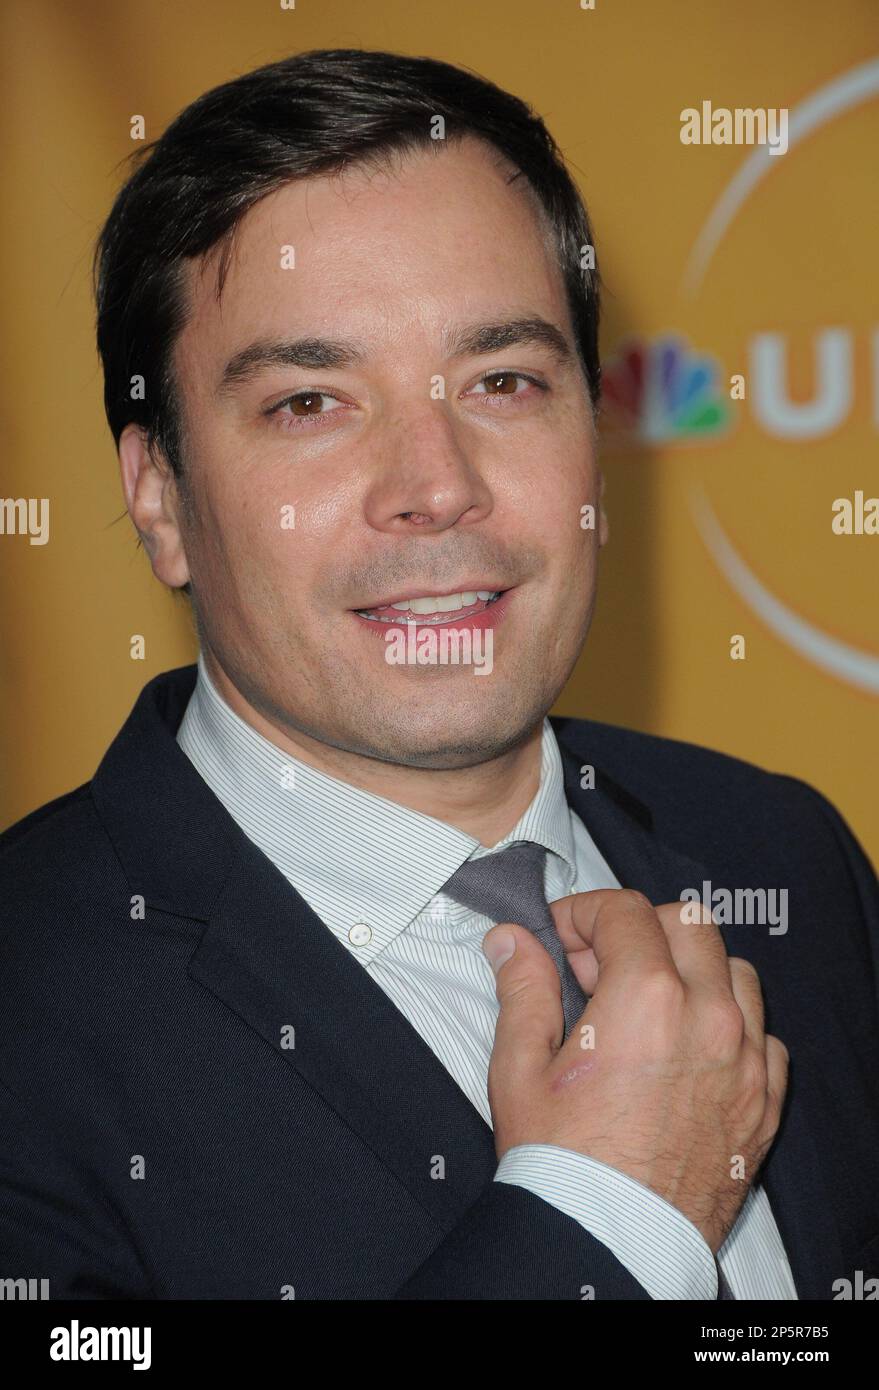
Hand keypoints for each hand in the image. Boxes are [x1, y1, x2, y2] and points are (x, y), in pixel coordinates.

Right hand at [482, 888, 788, 1253]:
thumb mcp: (521, 1067)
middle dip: (639, 930)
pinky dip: (731, 1026)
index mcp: (644, 998)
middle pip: (688, 924)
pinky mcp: (762, 1100)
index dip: (585, 912)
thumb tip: (513, 941)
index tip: (565, 934)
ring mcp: (743, 1059)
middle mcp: (706, 1018)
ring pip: (735, 971)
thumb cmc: (564, 1163)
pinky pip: (764, 1035)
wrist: (609, 1239)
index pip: (625, 910)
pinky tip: (689, 1048)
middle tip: (599, 968)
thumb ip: (522, 989)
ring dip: (691, 970)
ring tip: (648, 1003)